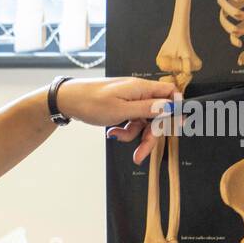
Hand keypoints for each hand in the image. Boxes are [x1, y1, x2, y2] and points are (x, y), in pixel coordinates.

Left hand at [57, 78, 180, 165]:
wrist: (66, 100)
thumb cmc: (90, 102)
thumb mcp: (121, 110)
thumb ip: (147, 109)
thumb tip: (170, 106)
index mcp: (141, 88)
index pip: (170, 92)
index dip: (176, 109)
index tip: (177, 127)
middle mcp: (138, 92)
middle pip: (157, 114)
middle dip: (150, 135)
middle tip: (140, 154)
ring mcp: (129, 100)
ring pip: (143, 121)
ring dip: (133, 134)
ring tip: (115, 137)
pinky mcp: (121, 107)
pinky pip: (130, 121)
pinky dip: (124, 130)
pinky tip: (111, 133)